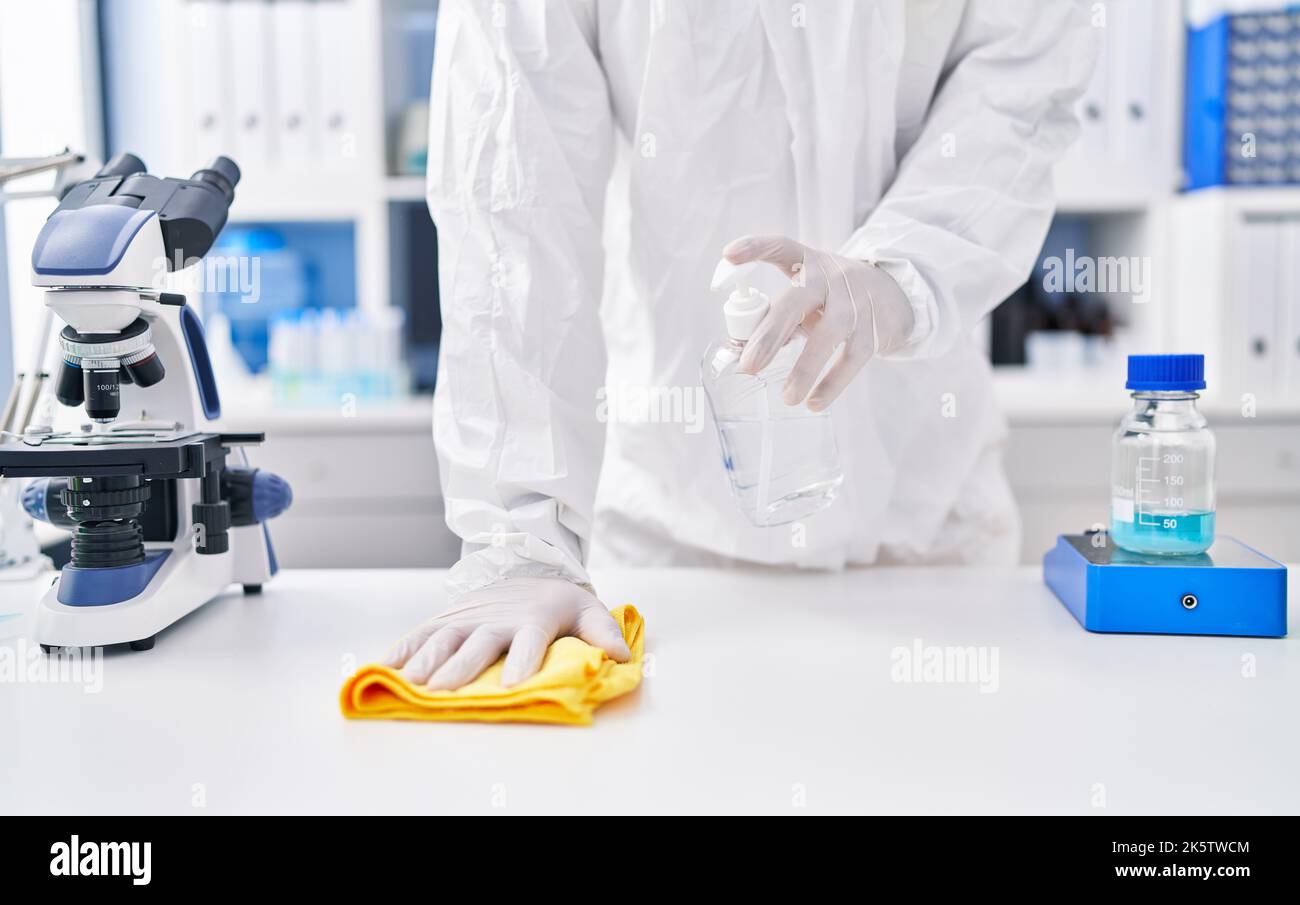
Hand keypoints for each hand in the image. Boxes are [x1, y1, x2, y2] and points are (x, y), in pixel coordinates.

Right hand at [381, 577, 631, 689]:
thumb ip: (603, 633)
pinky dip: (401, 649)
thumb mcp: (588, 611)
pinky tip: (383, 667)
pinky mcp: (447, 617)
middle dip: (461, 666)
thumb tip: (623, 658)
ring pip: (444, 637)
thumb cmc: (560, 601)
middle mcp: (496, 617)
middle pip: (478, 642)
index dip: (523, 662)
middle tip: (443, 689)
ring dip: (426, 659)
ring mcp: (468, 616)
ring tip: (410, 683)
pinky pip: (420, 633)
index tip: (514, 685)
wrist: (529, 566)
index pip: (530, 641)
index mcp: (533, 618)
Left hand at [722, 234, 914, 409]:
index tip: (728, 255)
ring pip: (827, 335)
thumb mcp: (809, 292)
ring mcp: (854, 304)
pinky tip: (814, 403)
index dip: (755, 248)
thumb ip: (779, 316)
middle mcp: (830, 279)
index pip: (781, 247)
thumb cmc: (834, 296)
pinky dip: (832, 384)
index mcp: (808, 264)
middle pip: (796, 301)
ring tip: (787, 397)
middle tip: (749, 364)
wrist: (895, 296)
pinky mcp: (872, 331)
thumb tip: (749, 355)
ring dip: (805, 369)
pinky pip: (850, 360)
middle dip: (770, 334)